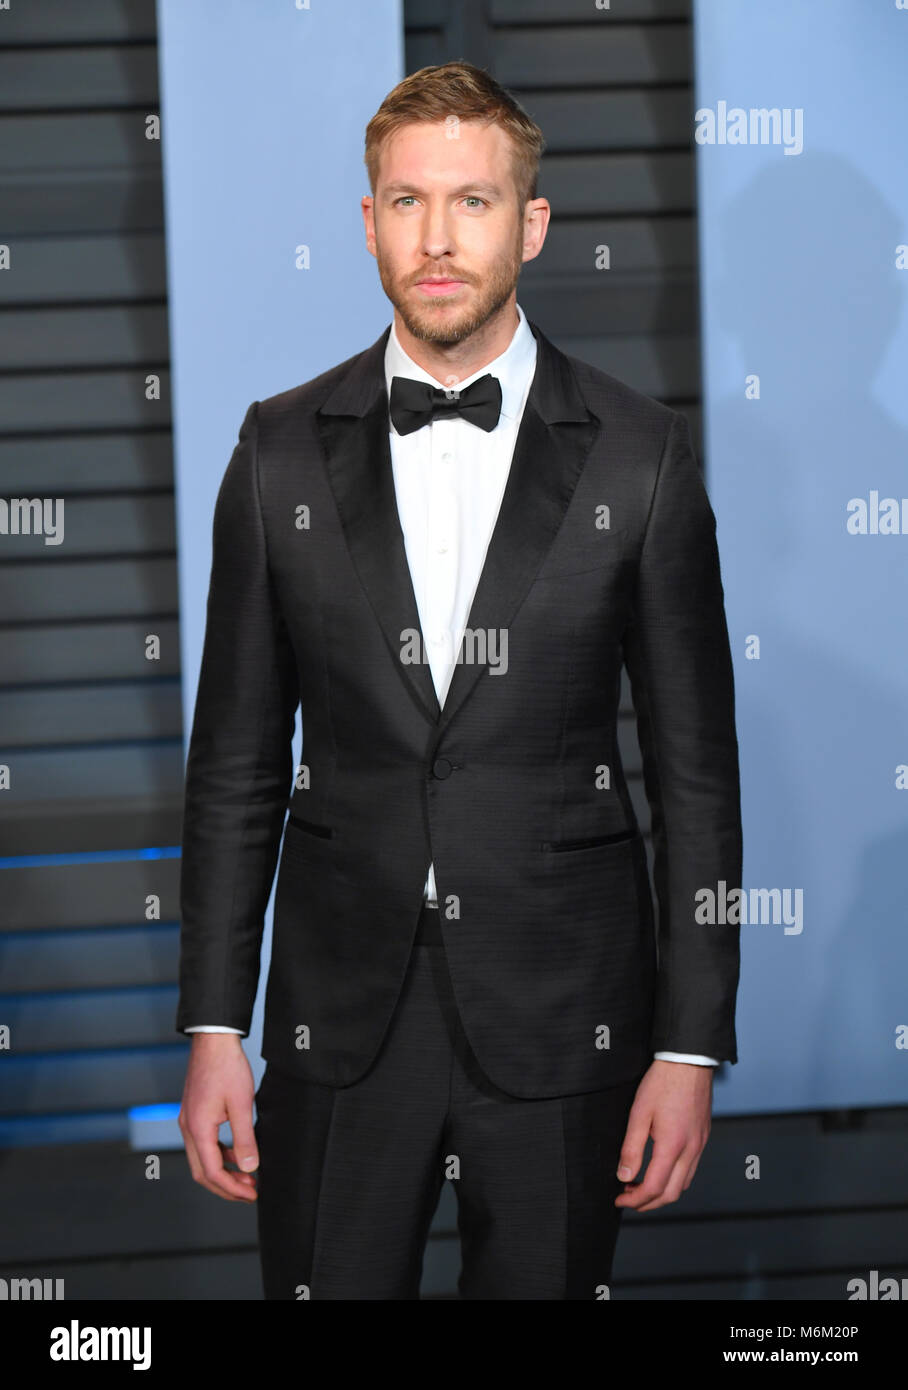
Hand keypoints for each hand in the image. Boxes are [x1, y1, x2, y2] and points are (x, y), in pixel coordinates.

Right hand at [178, 1033, 258, 1201]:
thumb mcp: (242, 1104)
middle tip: (250, 1192)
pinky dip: (220, 1154)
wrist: (213, 1041)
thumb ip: (244, 1139)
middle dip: (226, 1186)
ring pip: (202, 1159)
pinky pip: (203, 1144)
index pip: (212, 1172)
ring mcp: (188, 1121)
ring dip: (223, 1171)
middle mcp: (188, 1128)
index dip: (232, 1188)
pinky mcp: (193, 1114)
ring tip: (248, 1175)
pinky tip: (237, 1154)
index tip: (252, 1193)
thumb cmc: (227, 1068)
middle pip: (202, 1172)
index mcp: (198, 1129)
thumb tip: (249, 1167)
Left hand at [614, 1059, 711, 1211]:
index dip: (634, 1200)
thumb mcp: (639, 1113)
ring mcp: (700, 1145)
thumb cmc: (663, 1082)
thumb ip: (631, 1148)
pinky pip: (691, 1169)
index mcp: (673, 1145)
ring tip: (640, 1185)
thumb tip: (624, 1176)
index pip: (653, 1188)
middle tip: (628, 1198)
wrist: (689, 1061)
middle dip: (648, 1203)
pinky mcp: (703, 1137)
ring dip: (662, 1193)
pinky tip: (660, 1170)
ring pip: (684, 1184)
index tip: (620, 1198)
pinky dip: (674, 1179)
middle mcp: (691, 1150)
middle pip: (671, 1194)